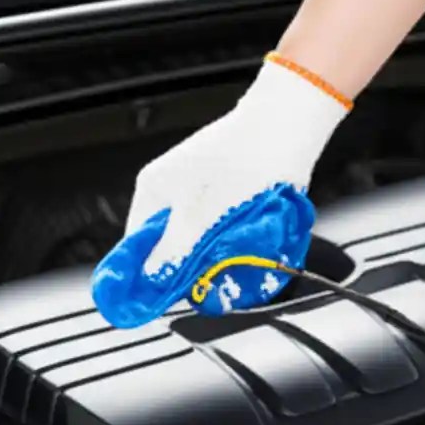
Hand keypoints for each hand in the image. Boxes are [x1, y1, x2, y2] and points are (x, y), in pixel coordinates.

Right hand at [125, 53, 349, 275]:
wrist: (287, 126)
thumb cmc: (244, 160)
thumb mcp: (201, 216)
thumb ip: (174, 251)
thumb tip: (151, 281)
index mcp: (153, 191)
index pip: (136, 247)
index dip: (149, 276)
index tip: (165, 298)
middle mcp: (171, 191)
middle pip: (170, 246)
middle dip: (190, 265)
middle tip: (212, 274)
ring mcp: (200, 192)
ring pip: (199, 240)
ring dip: (215, 254)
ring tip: (236, 251)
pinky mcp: (227, 194)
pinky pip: (221, 229)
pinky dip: (233, 239)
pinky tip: (249, 238)